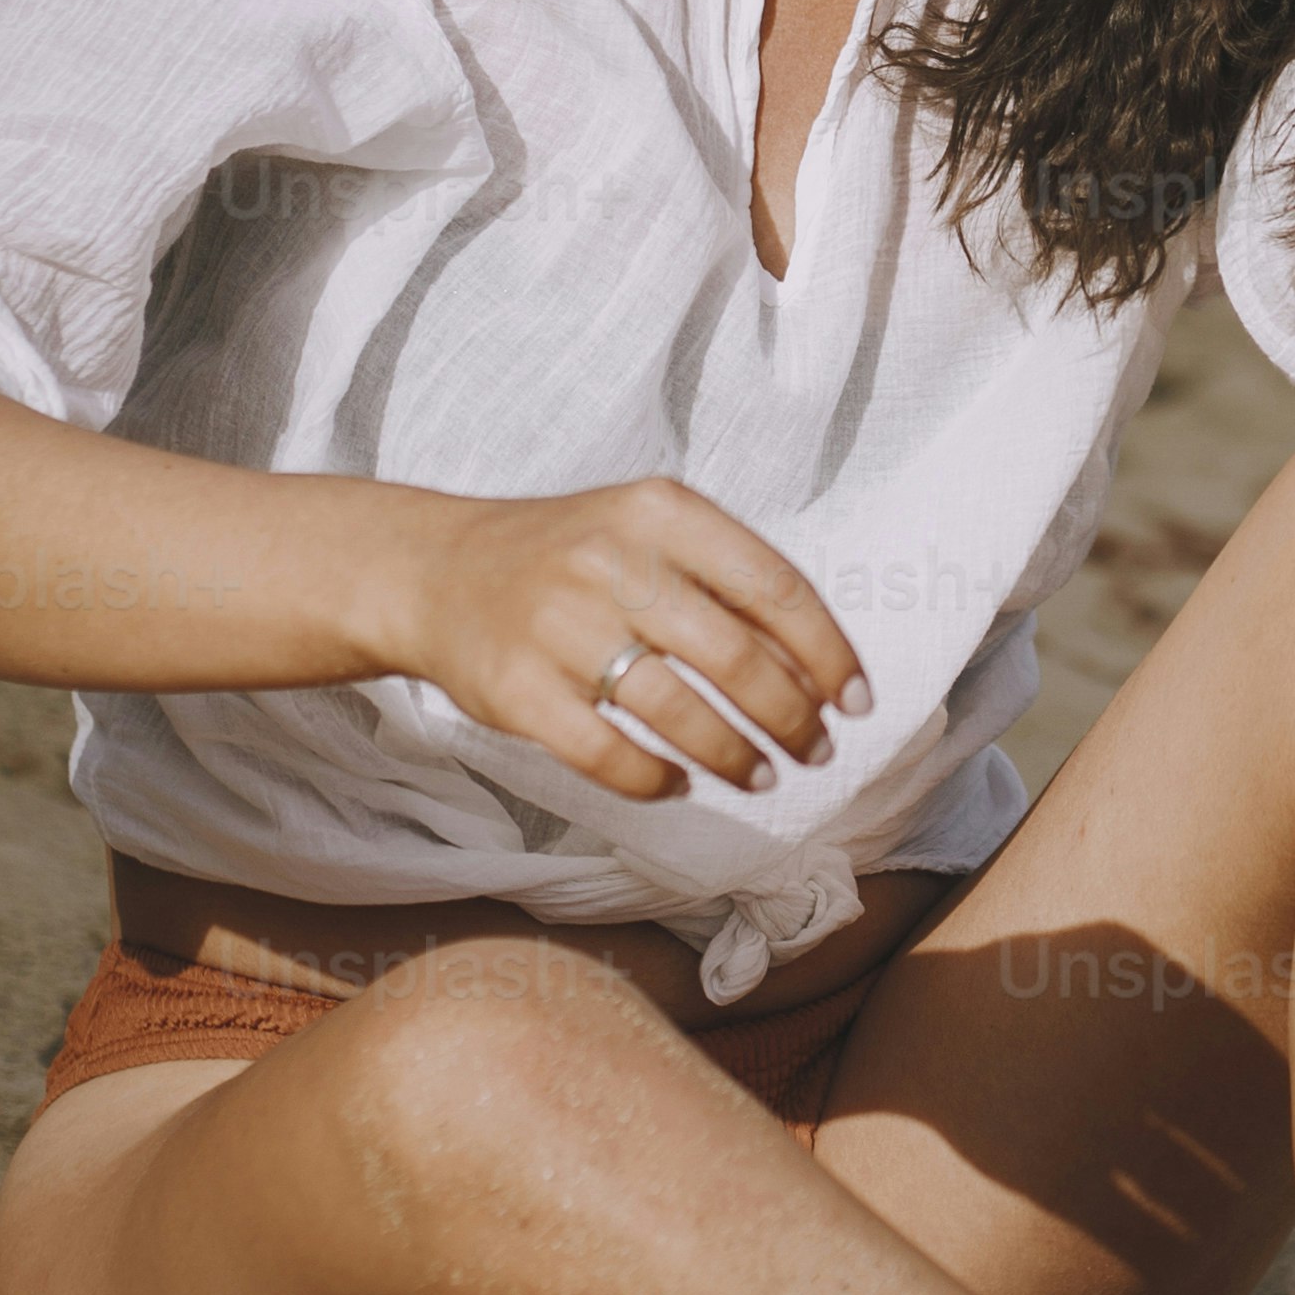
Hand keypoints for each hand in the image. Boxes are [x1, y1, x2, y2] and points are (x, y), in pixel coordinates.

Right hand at [386, 477, 864, 805]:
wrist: (438, 571)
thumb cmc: (571, 557)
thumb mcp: (648, 536)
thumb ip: (726, 587)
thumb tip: (817, 673)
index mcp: (659, 510)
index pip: (774, 587)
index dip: (828, 654)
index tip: (856, 701)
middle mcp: (610, 560)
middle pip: (735, 657)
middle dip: (791, 718)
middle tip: (815, 751)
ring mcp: (558, 626)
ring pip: (678, 713)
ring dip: (734, 757)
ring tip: (760, 775)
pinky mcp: (515, 690)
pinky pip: (608, 755)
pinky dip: (656, 780)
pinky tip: (679, 783)